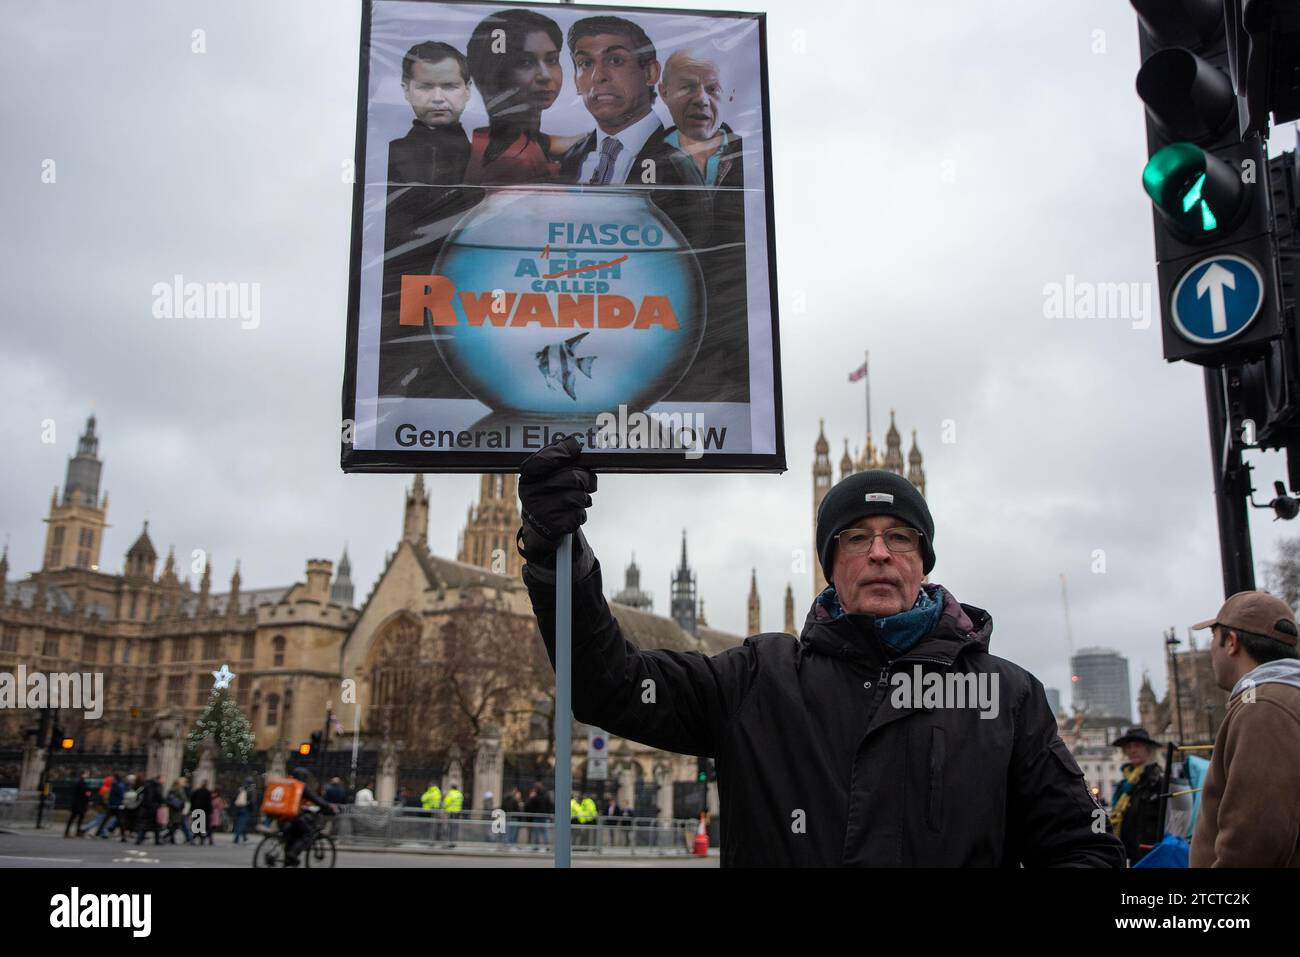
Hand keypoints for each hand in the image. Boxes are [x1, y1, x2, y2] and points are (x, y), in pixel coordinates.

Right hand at [518, 436, 596, 551]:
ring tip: (577, 500)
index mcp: (527, 477)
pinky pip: (580, 514)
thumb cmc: (549, 493)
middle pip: (573, 477)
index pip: (543, 460)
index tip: (576, 447)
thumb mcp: (545, 476)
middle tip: (588, 481)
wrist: (541, 526)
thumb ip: (556, 459)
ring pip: (579, 497)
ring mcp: (541, 512)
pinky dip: (581, 513)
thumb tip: (574, 442)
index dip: (562, 451)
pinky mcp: (554, 526)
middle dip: (586, 478)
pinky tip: (571, 514)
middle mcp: (530, 494)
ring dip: (585, 498)